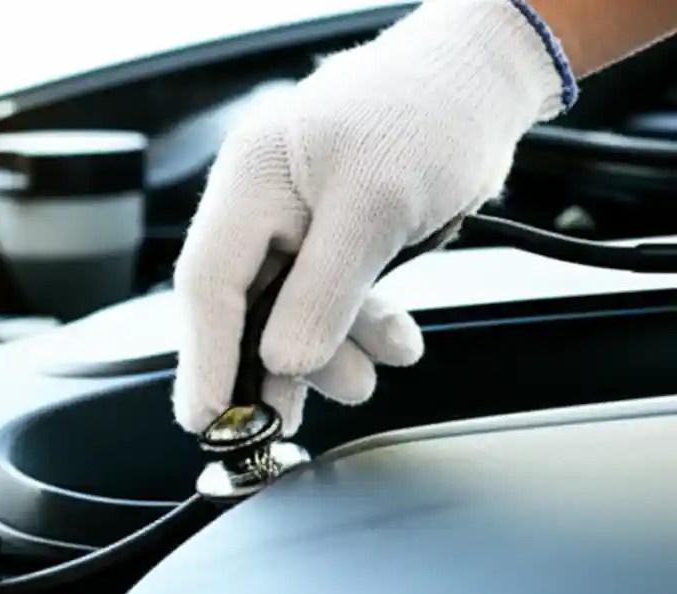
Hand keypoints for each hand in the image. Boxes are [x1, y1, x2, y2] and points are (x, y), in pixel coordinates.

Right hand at [171, 0, 571, 434]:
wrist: (483, 81)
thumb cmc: (429, 115)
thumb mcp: (376, 208)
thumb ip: (325, 291)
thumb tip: (284, 363)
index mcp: (251, 181)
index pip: (207, 282)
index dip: (203, 356)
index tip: (205, 418)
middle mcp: (264, 204)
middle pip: (243, 304)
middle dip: (270, 364)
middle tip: (286, 419)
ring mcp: (299, 222)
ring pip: (291, 311)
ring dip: (329, 353)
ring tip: (363, 378)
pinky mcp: (336, 236)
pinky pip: (332, 299)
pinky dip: (359, 329)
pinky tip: (393, 345)